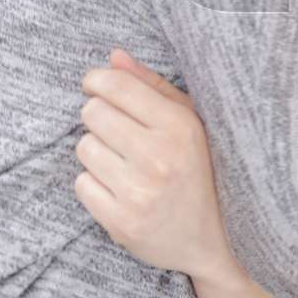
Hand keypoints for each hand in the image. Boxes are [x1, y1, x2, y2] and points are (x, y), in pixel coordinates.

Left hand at [74, 49, 233, 284]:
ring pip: (83, 148)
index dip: (98, 81)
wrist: (216, 240)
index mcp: (181, 127)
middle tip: (120, 132)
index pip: (117, 87)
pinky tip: (120, 188)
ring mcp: (138, 192)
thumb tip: (114, 57)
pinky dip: (95, 184)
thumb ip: (153, 88)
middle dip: (100, 118)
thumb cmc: (201, 172)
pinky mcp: (121, 221)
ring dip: (98, 152)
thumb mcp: (192, 124)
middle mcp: (159, 157)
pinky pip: (81, 184)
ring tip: (125, 163)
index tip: (97, 86)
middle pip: (92, 114)